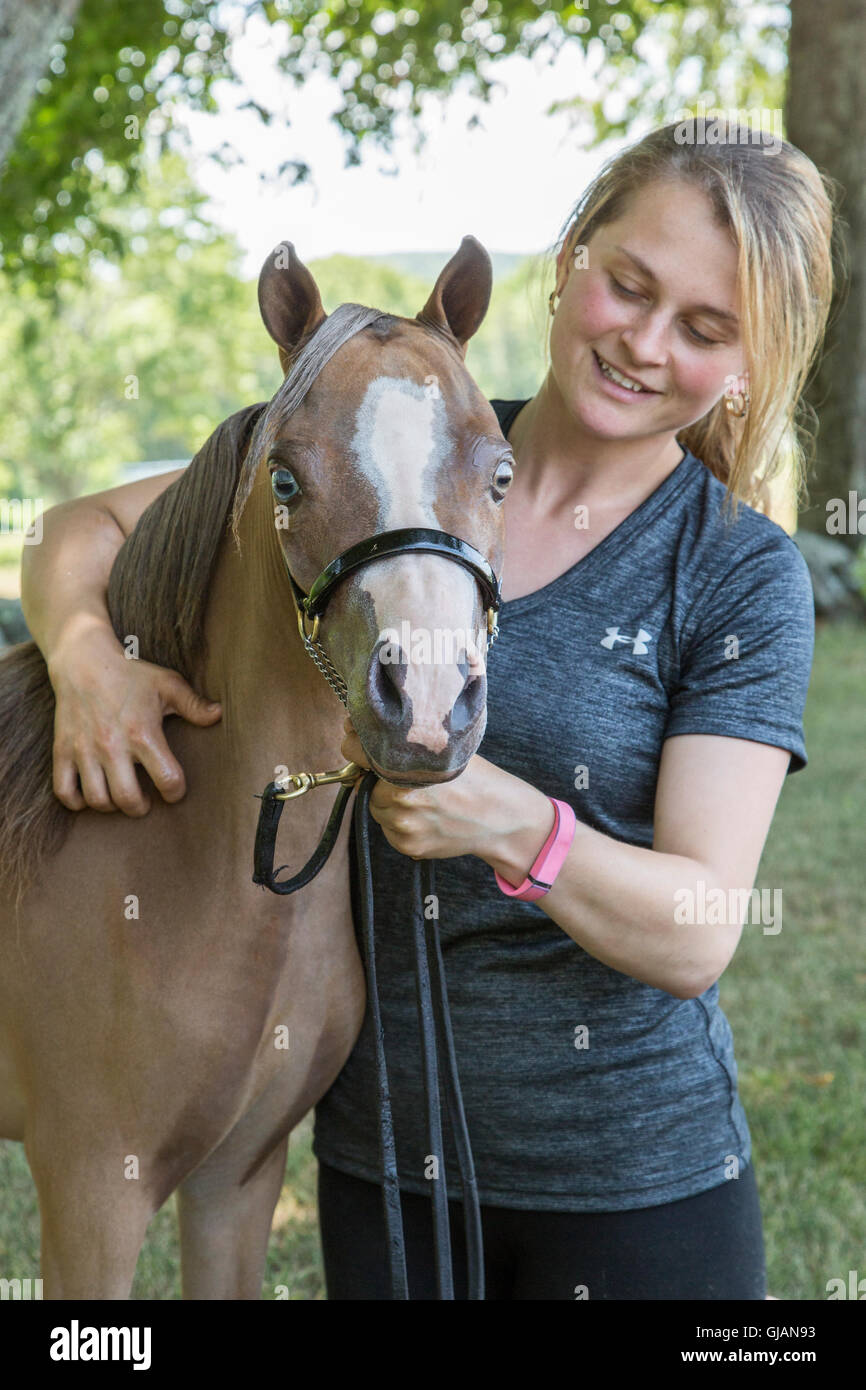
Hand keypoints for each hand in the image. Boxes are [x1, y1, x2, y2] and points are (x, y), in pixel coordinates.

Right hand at [48, 625, 221, 814]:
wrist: (84, 661)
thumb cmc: (130, 673)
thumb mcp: (167, 684)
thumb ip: (193, 704)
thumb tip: (219, 715)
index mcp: (142, 733)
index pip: (167, 780)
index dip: (176, 792)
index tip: (174, 790)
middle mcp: (112, 746)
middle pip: (129, 799)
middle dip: (142, 808)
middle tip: (146, 801)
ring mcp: (85, 750)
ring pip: (98, 800)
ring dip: (113, 807)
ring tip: (121, 796)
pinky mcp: (63, 751)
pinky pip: (64, 791)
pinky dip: (77, 802)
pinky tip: (90, 795)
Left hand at [339, 716, 551, 868]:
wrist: (502, 819)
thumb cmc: (477, 779)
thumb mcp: (447, 749)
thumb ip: (407, 743)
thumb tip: (361, 731)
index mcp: (409, 769)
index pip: (359, 752)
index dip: (357, 744)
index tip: (357, 740)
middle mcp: (401, 799)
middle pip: (367, 784)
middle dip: (380, 779)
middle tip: (410, 777)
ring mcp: (403, 826)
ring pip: (378, 808)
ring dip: (390, 802)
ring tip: (423, 798)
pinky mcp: (407, 846)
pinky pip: (390, 829)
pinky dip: (401, 822)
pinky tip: (427, 815)